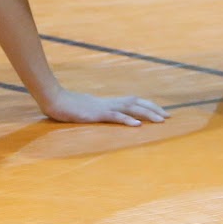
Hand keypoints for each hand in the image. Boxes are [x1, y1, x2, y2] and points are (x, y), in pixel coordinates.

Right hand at [42, 89, 168, 126]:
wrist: (53, 99)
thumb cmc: (67, 105)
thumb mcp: (86, 110)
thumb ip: (97, 112)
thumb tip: (105, 115)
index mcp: (107, 102)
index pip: (132, 101)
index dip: (147, 105)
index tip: (160, 112)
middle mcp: (108, 102)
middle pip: (136, 102)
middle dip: (154, 109)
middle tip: (169, 117)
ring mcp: (103, 107)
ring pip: (130, 107)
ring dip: (147, 113)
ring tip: (161, 120)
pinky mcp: (96, 114)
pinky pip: (114, 116)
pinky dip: (127, 119)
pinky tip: (137, 124)